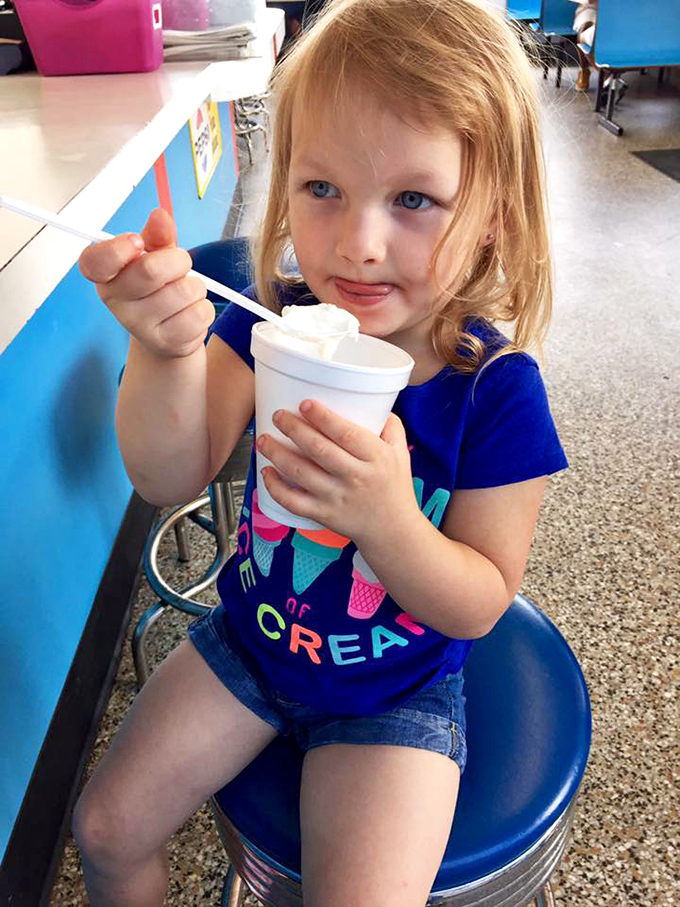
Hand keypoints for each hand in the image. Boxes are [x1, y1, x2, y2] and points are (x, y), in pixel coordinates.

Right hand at [78, 208, 213, 358]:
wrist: (168, 335)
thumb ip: (158, 235)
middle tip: (180, 265)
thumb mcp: (156, 256)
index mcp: (106, 275)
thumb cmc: (159, 288)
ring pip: (183, 292)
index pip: (94, 262)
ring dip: (195, 287)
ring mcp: (139, 326)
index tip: (136, 241)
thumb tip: (160, 215)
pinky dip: (203, 308)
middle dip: (178, 260)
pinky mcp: (165, 343)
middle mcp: (115, 302)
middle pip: (150, 271)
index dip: (116, 249)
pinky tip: (190, 312)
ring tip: (185, 293)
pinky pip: (198, 314)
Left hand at [257, 400, 419, 543]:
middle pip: (318, 450)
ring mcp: (337, 498)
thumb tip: (374, 402)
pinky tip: (267, 472)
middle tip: (278, 415)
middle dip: (293, 429)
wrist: (392, 531)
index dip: (323, 418)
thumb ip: (390, 426)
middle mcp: (356, 477)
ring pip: (301, 473)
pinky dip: (276, 487)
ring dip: (277, 454)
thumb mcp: (401, 453)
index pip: (346, 434)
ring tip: (264, 439)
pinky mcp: (323, 515)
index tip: (305, 404)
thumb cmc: (395, 487)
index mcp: (375, 458)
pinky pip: (293, 502)